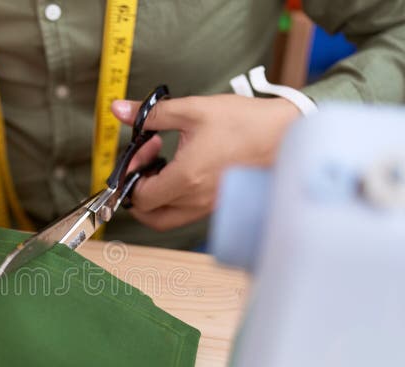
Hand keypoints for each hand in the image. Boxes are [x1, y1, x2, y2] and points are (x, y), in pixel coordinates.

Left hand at [112, 94, 300, 230]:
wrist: (285, 134)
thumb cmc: (244, 122)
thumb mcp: (193, 109)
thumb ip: (151, 114)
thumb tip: (119, 109)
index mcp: (186, 178)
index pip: (140, 197)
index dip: (132, 173)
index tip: (143, 148)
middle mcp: (196, 200)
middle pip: (149, 214)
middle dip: (139, 190)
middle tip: (147, 163)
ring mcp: (208, 207)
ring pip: (166, 218)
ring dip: (156, 197)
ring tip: (164, 166)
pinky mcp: (218, 205)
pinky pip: (185, 213)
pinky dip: (174, 199)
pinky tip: (184, 169)